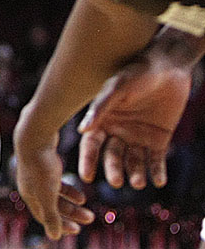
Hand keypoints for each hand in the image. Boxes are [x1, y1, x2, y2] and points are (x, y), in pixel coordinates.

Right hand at [14, 133, 93, 240]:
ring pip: (55, 194)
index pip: (44, 218)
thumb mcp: (48, 194)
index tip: (78, 230)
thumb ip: (51, 216)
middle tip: (90, 218)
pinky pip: (56, 182)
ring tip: (86, 204)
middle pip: (52, 207)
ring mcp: (36, 174)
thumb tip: (54, 237)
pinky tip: (79, 191)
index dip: (61, 226)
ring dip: (72, 202)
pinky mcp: (43, 163)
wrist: (35, 134)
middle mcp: (31, 186)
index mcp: (30, 195)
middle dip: (71, 214)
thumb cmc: (40, 165)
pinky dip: (68, 189)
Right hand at [77, 56, 191, 188]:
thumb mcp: (117, 88)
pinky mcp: (159, 139)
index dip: (88, 160)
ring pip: (134, 162)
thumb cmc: (137, 72)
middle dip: (114, 170)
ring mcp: (139, 136)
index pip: (92, 144)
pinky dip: (157, 172)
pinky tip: (158, 180)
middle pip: (112, 157)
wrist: (168, 67)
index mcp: (103, 119)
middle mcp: (118, 130)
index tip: (86, 177)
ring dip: (135, 174)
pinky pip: (156, 161)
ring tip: (140, 182)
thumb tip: (82, 131)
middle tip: (117, 182)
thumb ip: (101, 108)